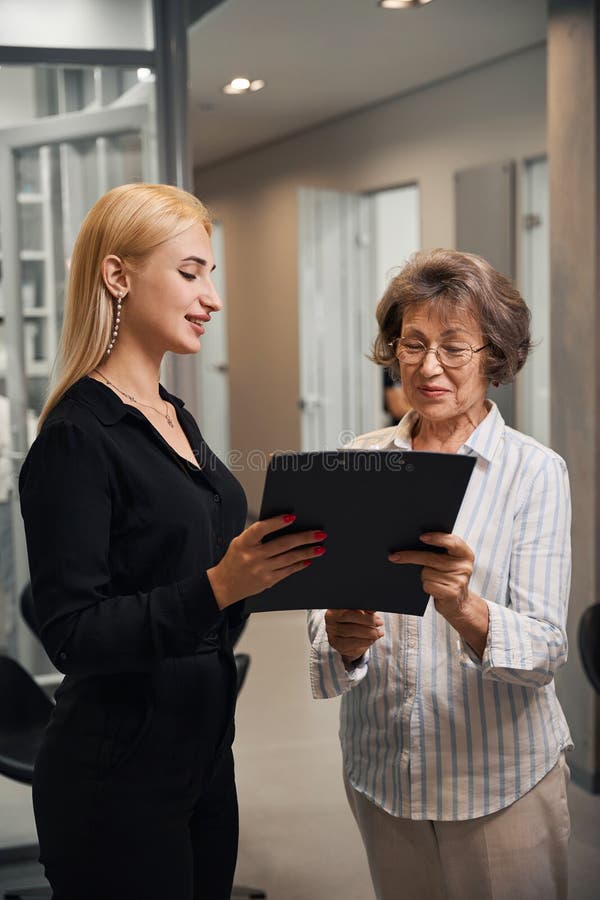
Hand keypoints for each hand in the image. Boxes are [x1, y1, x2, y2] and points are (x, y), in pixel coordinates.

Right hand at [208, 515, 325, 608]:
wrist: (224, 585)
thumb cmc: (234, 560)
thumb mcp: (239, 542)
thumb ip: (257, 535)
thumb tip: (283, 524)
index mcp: (244, 543)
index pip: (261, 529)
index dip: (277, 522)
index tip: (292, 517)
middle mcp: (253, 556)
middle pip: (282, 544)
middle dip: (303, 538)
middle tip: (319, 534)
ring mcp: (261, 570)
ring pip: (289, 558)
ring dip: (307, 552)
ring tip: (319, 547)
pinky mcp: (268, 581)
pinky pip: (288, 571)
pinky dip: (299, 565)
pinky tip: (308, 560)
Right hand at [325, 608, 383, 662]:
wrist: (353, 638)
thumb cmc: (358, 621)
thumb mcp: (363, 612)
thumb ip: (365, 609)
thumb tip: (372, 609)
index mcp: (336, 606)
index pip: (346, 604)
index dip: (360, 606)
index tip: (373, 610)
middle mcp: (330, 618)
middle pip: (347, 616)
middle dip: (366, 620)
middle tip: (379, 623)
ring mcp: (331, 631)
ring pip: (349, 630)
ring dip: (367, 632)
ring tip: (378, 632)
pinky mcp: (335, 643)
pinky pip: (350, 643)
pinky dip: (364, 641)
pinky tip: (371, 640)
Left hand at [389, 532, 473, 613]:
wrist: (458, 604)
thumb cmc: (448, 578)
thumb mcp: (450, 562)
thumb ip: (440, 551)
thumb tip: (411, 542)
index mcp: (465, 554)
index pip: (452, 541)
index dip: (437, 538)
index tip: (421, 537)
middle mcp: (464, 566)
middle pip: (432, 558)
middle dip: (410, 557)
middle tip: (394, 556)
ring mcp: (459, 580)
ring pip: (427, 572)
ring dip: (424, 576)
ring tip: (433, 580)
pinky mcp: (452, 593)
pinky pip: (428, 585)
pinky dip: (426, 586)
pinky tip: (433, 589)